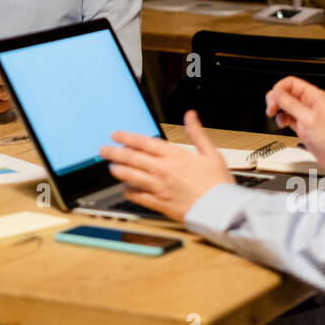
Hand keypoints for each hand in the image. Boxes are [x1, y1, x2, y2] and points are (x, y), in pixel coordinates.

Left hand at [100, 111, 233, 220]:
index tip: (116, 135)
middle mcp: (163, 170)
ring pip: (131, 177)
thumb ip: (197, 133)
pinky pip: (138, 197)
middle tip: (103, 150)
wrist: (220, 209)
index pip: (144, 143)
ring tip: (111, 167)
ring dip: (118, 170)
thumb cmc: (218, 183)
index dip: (127, 137)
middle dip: (115, 152)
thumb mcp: (211, 152)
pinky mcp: (159, 204)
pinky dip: (129, 192)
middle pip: (132, 158)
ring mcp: (159, 188)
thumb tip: (190, 115)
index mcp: (175, 156)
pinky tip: (126, 189)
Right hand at [264, 76, 324, 175]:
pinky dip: (281, 120)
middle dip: (275, 99)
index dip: (279, 89)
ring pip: (285, 106)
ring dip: (277, 109)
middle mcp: (309, 104)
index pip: (291, 83)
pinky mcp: (302, 127)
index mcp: (314, 96)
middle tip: (271, 109)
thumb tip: (276, 93)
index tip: (273, 100)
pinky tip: (282, 124)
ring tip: (274, 115)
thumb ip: (292, 105)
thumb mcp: (310, 119)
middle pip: (286, 93)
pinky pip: (287, 118)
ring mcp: (305, 115)